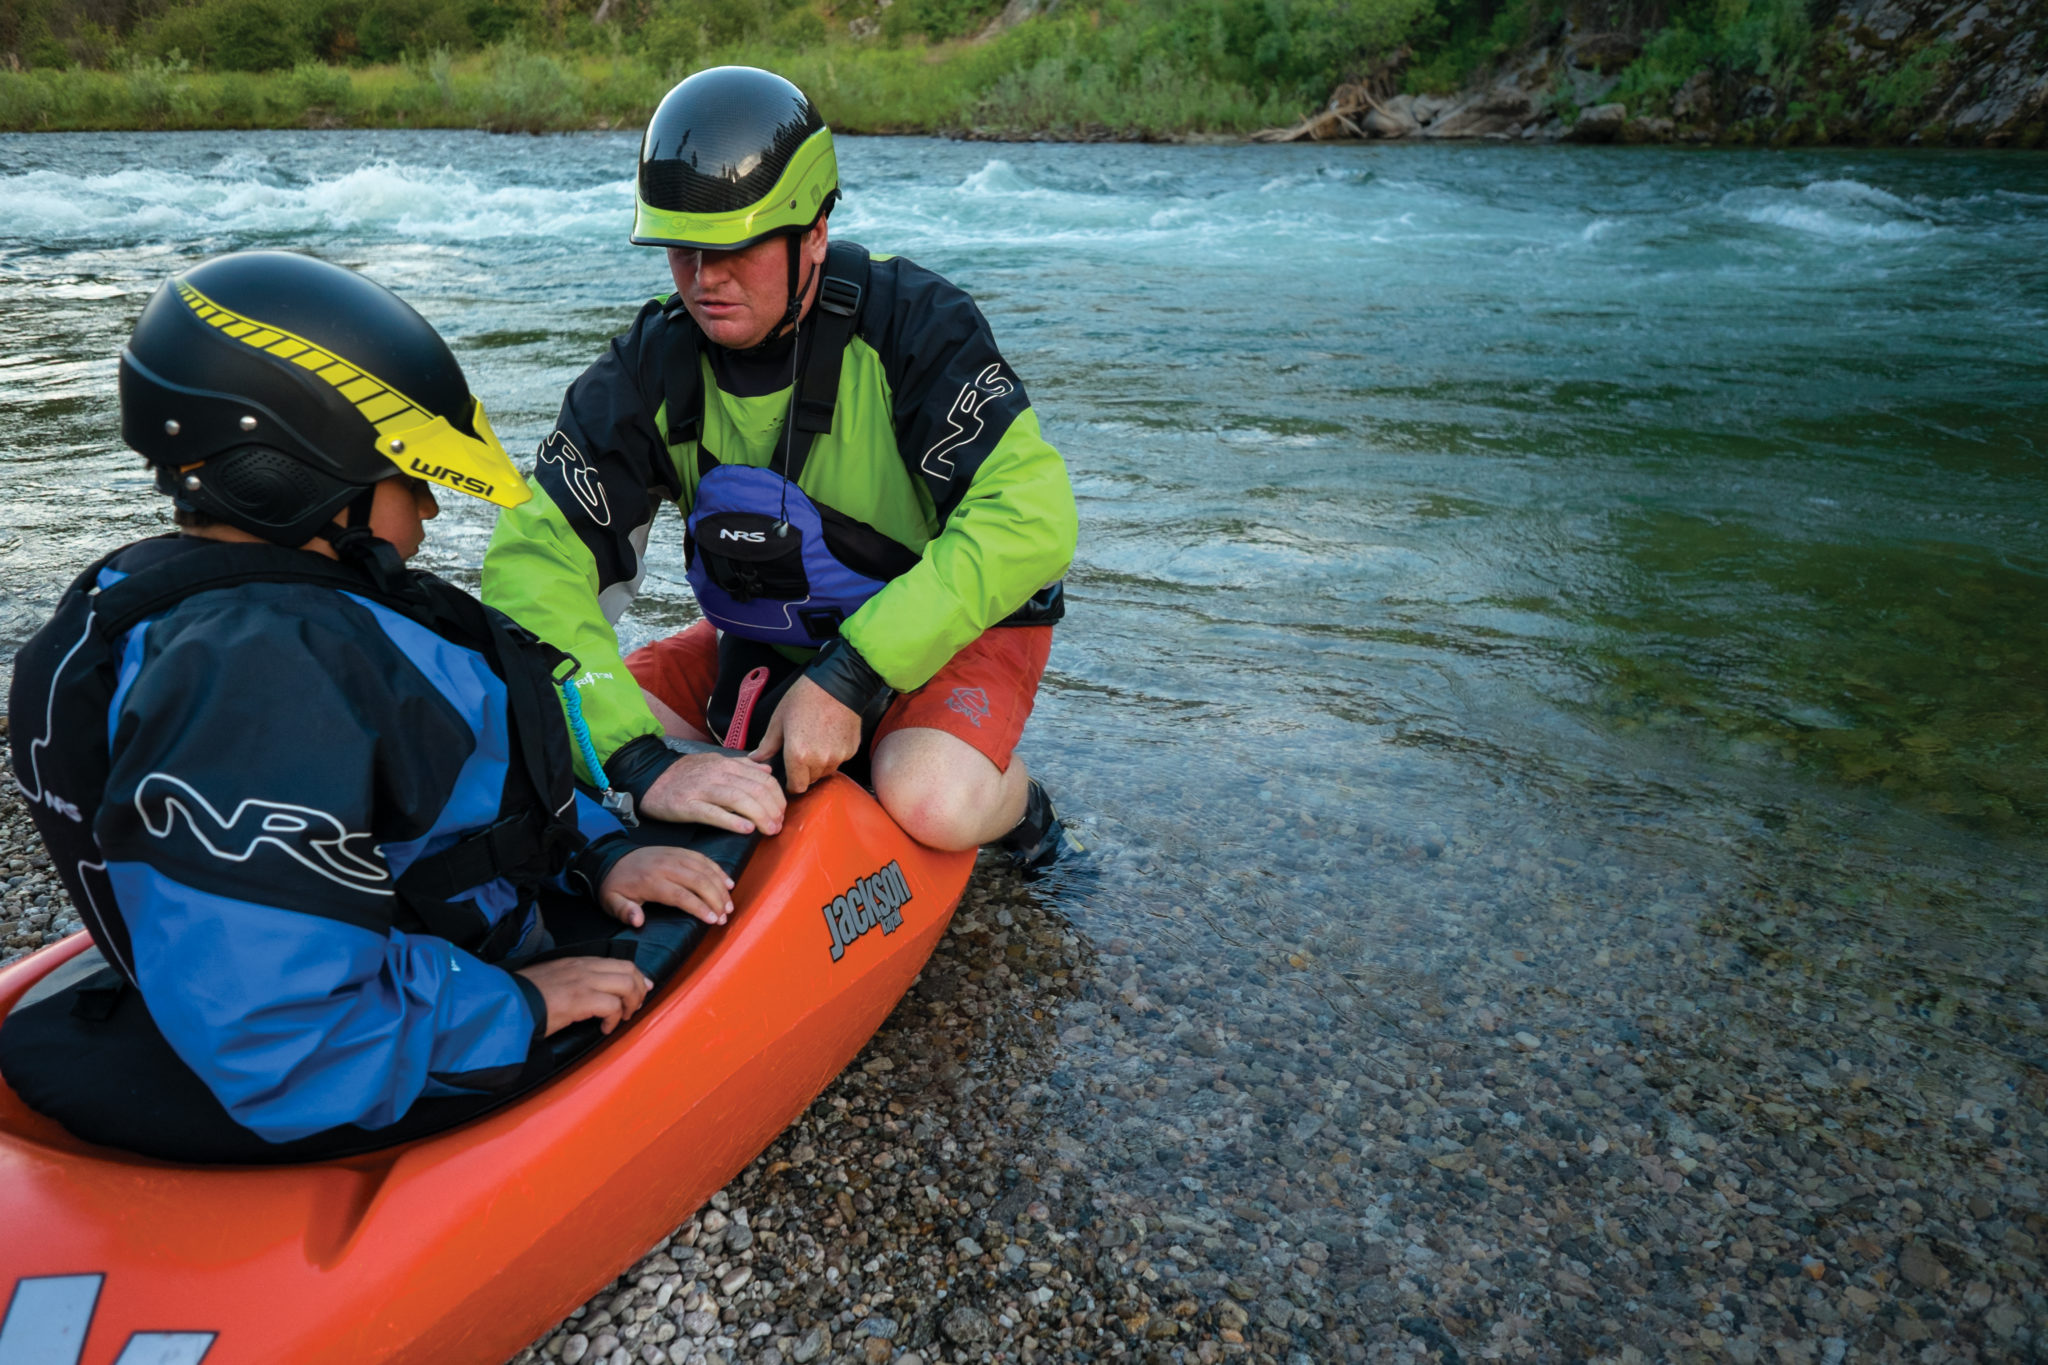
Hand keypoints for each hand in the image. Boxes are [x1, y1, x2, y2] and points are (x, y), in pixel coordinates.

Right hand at [515, 957, 653, 1035]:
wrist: (507, 1002)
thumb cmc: (526, 995)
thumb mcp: (555, 979)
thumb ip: (576, 980)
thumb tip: (594, 994)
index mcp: (578, 962)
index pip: (619, 962)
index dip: (636, 977)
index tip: (641, 989)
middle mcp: (584, 967)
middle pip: (628, 970)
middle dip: (639, 990)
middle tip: (634, 1008)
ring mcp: (583, 981)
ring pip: (626, 985)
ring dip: (630, 1004)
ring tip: (622, 1019)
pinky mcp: (579, 999)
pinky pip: (612, 1006)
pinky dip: (614, 1019)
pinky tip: (604, 1029)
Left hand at [599, 844, 734, 927]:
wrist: (612, 858)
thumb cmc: (616, 885)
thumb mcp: (611, 901)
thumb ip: (624, 912)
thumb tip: (637, 921)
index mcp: (651, 881)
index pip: (681, 895)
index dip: (699, 907)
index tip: (712, 920)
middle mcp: (666, 866)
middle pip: (699, 881)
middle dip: (716, 900)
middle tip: (724, 917)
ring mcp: (675, 856)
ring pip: (705, 869)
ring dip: (720, 887)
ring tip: (729, 905)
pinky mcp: (680, 851)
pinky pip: (704, 858)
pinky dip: (718, 870)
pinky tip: (728, 883)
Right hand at [639, 749, 785, 833]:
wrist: (648, 776)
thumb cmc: (684, 774)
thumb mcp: (714, 762)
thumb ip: (741, 766)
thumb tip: (767, 769)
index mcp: (726, 764)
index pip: (763, 777)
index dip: (777, 796)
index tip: (782, 812)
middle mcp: (717, 773)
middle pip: (755, 789)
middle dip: (772, 809)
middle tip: (778, 825)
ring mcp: (701, 789)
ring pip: (738, 799)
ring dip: (759, 816)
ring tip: (769, 830)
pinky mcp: (686, 805)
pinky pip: (713, 813)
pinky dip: (732, 821)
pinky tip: (746, 830)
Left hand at [750, 675, 861, 794]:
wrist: (838, 684)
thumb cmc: (805, 698)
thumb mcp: (779, 719)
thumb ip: (767, 745)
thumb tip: (755, 759)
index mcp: (798, 755)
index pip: (796, 787)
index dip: (791, 784)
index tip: (789, 777)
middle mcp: (819, 761)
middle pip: (811, 780)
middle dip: (804, 772)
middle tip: (801, 753)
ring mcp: (838, 756)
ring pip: (825, 771)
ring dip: (819, 764)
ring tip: (815, 741)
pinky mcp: (851, 750)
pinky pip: (839, 760)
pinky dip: (833, 754)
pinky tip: (828, 736)